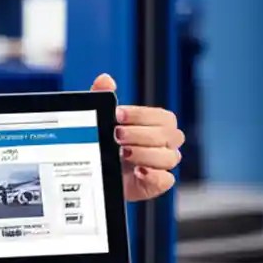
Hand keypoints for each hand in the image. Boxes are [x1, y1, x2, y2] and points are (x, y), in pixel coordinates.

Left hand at [90, 74, 184, 201]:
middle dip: (140, 134)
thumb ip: (102, 97)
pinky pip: (166, 180)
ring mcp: (162, 164)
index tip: (118, 115)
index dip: (141, 115)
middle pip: (168, 136)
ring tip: (121, 153)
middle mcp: (165, 144)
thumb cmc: (103, 142)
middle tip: (116, 135)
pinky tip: (138, 170)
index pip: (163, 117)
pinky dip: (154, 175)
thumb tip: (105, 79)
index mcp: (157, 125)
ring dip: (144, 153)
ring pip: (169, 157)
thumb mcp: (98, 118)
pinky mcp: (156, 184)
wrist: (94, 172)